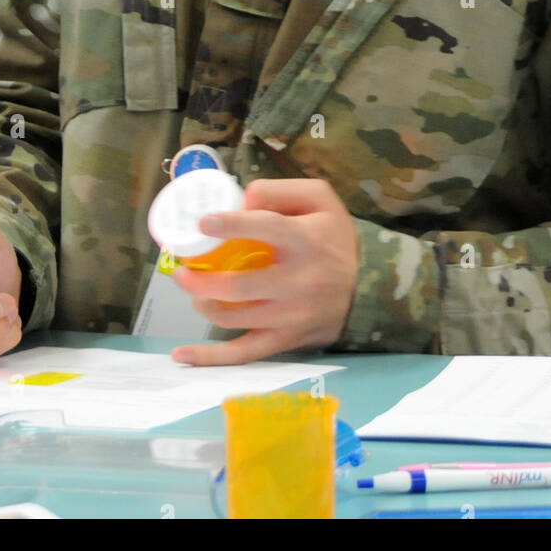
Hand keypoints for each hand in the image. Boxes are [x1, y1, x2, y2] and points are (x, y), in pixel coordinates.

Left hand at [170, 178, 358, 365]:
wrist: (368, 287)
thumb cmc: (333, 237)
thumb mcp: (319, 199)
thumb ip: (280, 191)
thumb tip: (240, 201)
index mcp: (306, 241)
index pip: (266, 229)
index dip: (231, 225)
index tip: (202, 223)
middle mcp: (298, 282)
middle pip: (239, 285)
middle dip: (200, 278)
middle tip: (181, 268)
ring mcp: (291, 317)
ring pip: (233, 318)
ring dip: (203, 303)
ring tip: (193, 290)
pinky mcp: (286, 341)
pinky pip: (244, 354)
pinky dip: (210, 358)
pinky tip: (182, 355)